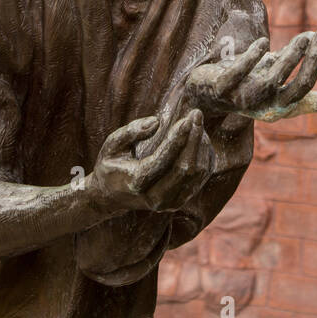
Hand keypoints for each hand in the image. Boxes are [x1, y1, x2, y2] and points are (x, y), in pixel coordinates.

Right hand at [86, 109, 213, 213]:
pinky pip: (201, 177)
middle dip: (194, 139)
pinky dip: (204, 156)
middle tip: (196, 114)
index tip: (186, 119)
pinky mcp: (181, 201)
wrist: (113, 197)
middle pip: (185, 168)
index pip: (162, 160)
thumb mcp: (112, 146)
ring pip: (197, 173)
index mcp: (136, 182)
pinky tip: (199, 138)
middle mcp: (155, 197)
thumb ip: (130, 132)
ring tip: (196, 124)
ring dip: (200, 145)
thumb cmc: (113, 166)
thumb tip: (156, 122)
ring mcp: (170, 203)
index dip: (177, 139)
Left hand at [186, 32, 316, 122]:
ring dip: (291, 57)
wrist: (203, 91)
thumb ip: (292, 55)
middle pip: (300, 89)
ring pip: (273, 81)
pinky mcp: (224, 90)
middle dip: (314, 61)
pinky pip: (240, 74)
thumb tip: (314, 36)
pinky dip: (252, 58)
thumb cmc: (245, 79)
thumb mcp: (272, 67)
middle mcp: (271, 108)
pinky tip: (263, 42)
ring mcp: (247, 101)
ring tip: (304, 35)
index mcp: (287, 105)